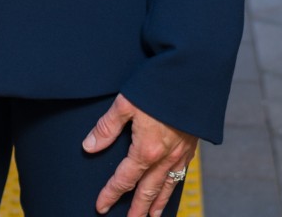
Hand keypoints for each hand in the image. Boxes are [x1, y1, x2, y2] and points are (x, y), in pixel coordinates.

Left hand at [83, 93, 195, 215]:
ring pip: (167, 186)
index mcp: (146, 149)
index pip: (124, 179)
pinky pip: (181, 174)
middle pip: (147, 190)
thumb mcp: (126, 103)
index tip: (100, 206)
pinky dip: (174, 186)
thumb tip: (89, 146)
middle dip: (137, 208)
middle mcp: (164, 157)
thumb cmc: (157, 86)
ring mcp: (180, 153)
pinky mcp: (191, 146)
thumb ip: (107, 127)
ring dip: (158, 204)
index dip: (110, 193)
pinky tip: (171, 188)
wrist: (191, 77)